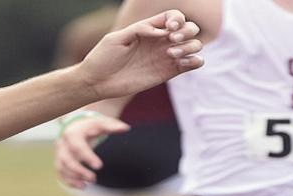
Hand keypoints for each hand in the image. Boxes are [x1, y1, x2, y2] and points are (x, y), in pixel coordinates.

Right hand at [55, 115, 130, 188]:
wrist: (76, 125)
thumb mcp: (102, 123)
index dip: (87, 156)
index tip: (100, 166)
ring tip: (87, 185)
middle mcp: (62, 144)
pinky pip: (61, 173)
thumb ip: (113, 126)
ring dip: (73, 178)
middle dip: (79, 171)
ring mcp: (59, 153)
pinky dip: (69, 181)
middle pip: (67, 160)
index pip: (77, 146)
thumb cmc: (91, 126)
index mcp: (72, 133)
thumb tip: (126, 128)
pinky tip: (82, 186)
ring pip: (62, 168)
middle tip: (94, 179)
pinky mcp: (60, 161)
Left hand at [76, 10, 203, 100]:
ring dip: (190, 46)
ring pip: (194, 46)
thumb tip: (161, 30)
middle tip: (172, 39)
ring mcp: (166, 57)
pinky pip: (192, 64)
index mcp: (149, 29)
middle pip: (189, 28)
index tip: (169, 28)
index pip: (173, 17)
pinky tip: (182, 63)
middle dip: (187, 31)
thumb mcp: (117, 38)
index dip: (177, 19)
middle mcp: (161, 41)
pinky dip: (195, 61)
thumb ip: (139, 29)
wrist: (97, 82)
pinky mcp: (168, 73)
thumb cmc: (103, 58)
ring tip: (171, 54)